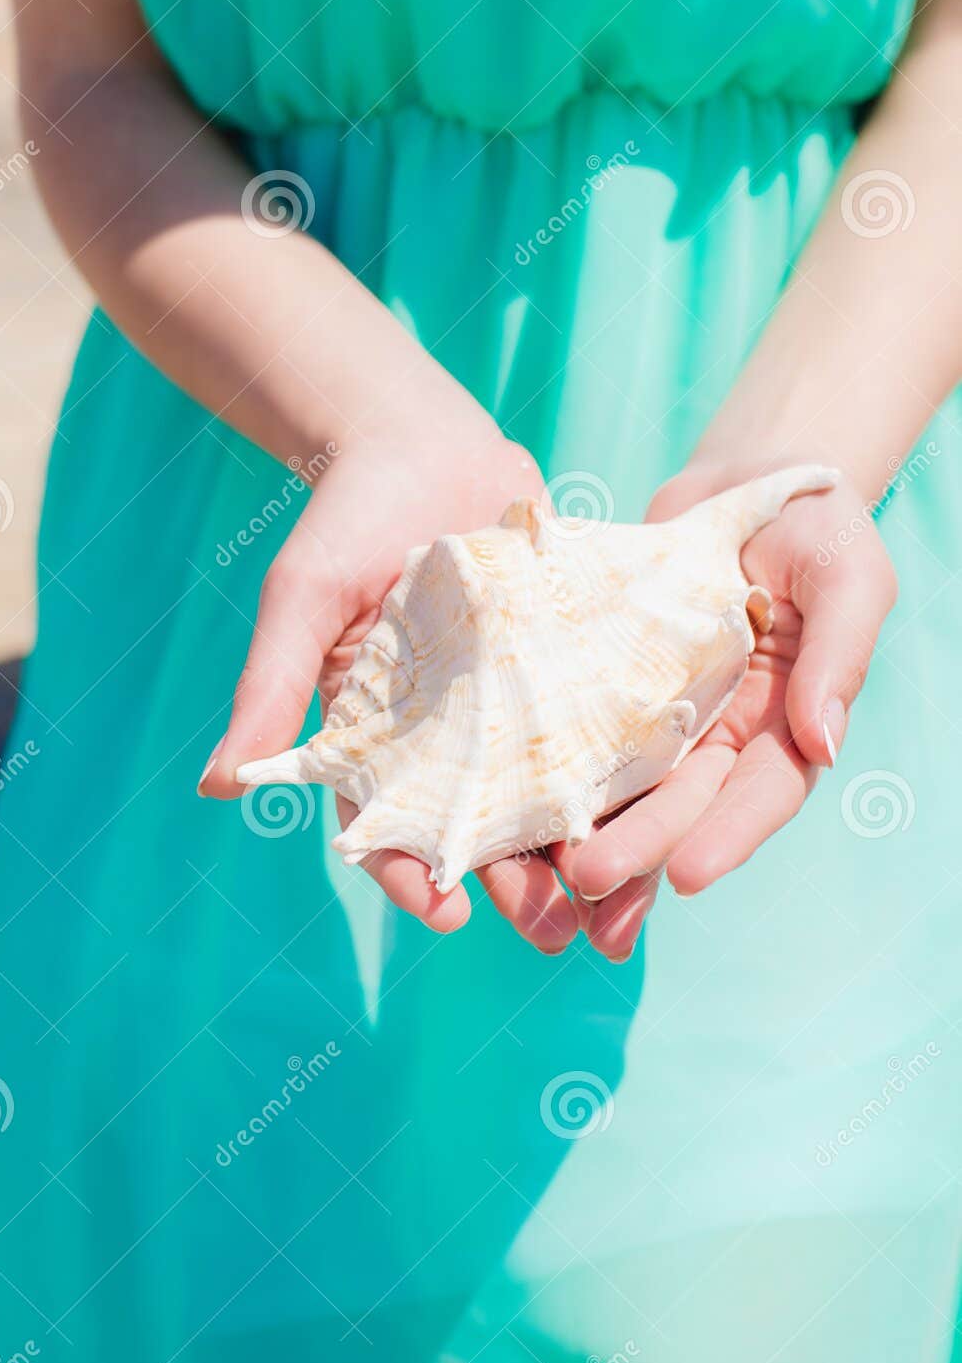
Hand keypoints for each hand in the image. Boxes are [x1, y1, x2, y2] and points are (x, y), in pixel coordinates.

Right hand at [199, 400, 580, 951]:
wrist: (418, 440)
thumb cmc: (344, 518)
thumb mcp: (302, 600)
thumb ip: (269, 690)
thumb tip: (218, 788)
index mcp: (377, 736)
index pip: (390, 824)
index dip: (413, 873)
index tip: (447, 911)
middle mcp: (448, 733)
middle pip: (481, 825)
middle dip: (514, 883)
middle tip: (554, 931)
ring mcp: (512, 701)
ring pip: (546, 790)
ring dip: (577, 844)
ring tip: (615, 896)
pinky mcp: (567, 663)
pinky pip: (598, 721)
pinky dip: (625, 764)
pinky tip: (661, 802)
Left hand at [553, 459, 897, 958]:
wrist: (744, 480)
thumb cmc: (811, 523)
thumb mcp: (846, 576)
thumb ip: (839, 656)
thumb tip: (825, 744)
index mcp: (785, 723)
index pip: (761, 794)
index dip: (727, 837)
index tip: (685, 875)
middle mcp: (723, 736)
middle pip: (682, 807)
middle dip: (639, 849)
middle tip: (589, 880)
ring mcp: (664, 719)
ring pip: (626, 792)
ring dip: (592, 838)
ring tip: (549, 882)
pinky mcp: (610, 691)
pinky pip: (580, 738)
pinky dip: (553, 778)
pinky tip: (515, 818)